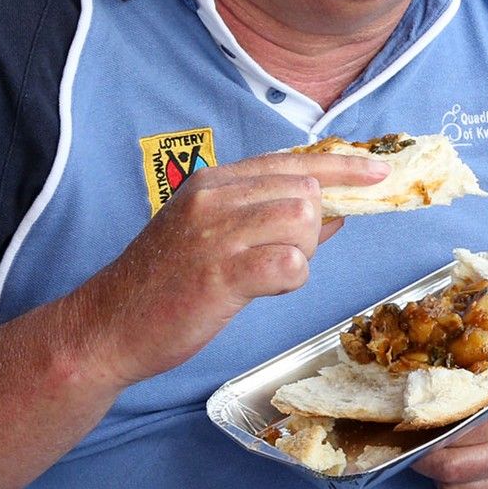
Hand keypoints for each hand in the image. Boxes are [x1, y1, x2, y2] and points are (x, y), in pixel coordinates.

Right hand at [78, 151, 388, 388]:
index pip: (293, 162)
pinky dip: (291, 279)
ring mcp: (215, 235)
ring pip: (302, 223)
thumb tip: (336, 210)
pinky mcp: (219, 274)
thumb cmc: (166, 284)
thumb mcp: (216, 235)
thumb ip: (273, 218)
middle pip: (306, 193)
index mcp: (213, 182)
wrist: (108, 327)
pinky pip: (290, 264)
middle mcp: (214, 199)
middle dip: (312, 229)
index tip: (379, 173)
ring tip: (267, 274)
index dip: (342, 167)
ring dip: (301, 254)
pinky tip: (265, 287)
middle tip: (280, 257)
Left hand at [414, 340, 487, 488]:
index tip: (413, 430)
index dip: (427, 436)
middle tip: (416, 449)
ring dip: (439, 482)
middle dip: (425, 462)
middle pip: (453, 471)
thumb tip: (433, 398)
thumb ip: (482, 391)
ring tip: (436, 464)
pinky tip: (457, 485)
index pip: (458, 436)